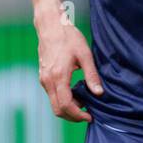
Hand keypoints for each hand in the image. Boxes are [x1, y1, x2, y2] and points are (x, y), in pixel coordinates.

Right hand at [36, 6, 102, 122]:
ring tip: (84, 104)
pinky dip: (63, 101)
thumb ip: (91, 75)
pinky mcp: (43, 77)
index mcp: (58, 76)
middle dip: (73, 116)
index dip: (78, 115)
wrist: (51, 26)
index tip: (90, 116)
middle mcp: (48, 81)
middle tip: (87, 114)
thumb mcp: (85, 55)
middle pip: (58, 109)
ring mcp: (43, 80)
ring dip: (68, 109)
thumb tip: (99, 93)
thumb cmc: (69, 37)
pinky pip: (52, 96)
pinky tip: (75, 94)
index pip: (66, 105)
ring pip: (54, 104)